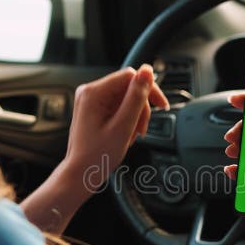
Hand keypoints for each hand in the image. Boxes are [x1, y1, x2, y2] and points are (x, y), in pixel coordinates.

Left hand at [64, 65, 168, 193]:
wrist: (82, 173)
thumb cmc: (98, 155)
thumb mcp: (123, 125)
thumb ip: (136, 97)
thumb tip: (147, 71)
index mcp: (93, 92)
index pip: (131, 76)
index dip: (149, 90)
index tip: (162, 106)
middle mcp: (89, 92)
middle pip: (129, 87)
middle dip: (140, 108)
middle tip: (141, 130)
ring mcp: (91, 100)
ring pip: (126, 98)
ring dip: (135, 116)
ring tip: (131, 135)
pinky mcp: (94, 108)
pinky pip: (118, 106)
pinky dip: (127, 119)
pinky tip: (125, 133)